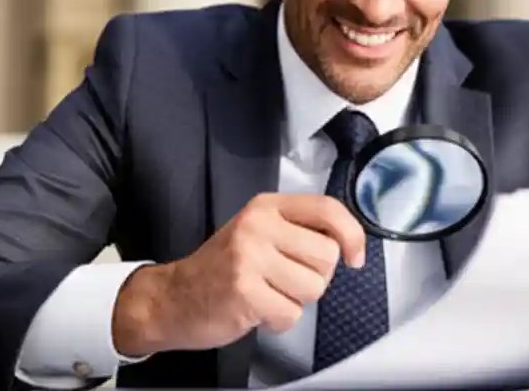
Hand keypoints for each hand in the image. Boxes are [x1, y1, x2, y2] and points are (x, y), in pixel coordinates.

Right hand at [112, 193, 365, 355]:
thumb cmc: (222, 269)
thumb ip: (298, 231)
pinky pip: (291, 314)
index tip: (354, 256)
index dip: (351, 234)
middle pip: (326, 256)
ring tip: (268, 294)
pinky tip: (258, 310)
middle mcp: (257, 226)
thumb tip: (347, 245)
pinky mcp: (244, 291)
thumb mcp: (259, 234)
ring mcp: (249, 257)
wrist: (173, 298)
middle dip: (314, 277)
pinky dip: (279, 321)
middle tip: (284, 280)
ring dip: (295, 301)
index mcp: (266, 207)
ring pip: (313, 288)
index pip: (327, 209)